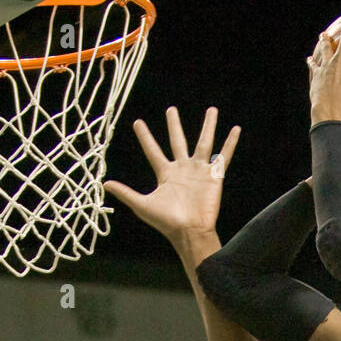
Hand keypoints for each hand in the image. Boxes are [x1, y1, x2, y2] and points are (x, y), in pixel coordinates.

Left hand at [104, 106, 240, 250]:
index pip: (153, 150)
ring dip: (208, 126)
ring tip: (212, 110)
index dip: (145, 136)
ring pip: (204, 142)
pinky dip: (230, 143)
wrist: (190, 231)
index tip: (138, 122)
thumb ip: (125, 193)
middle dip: (174, 125)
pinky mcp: (214, 175)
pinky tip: (235, 129)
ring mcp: (199, 171)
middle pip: (178, 140)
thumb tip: (104, 183)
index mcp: (166, 174)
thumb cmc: (167, 222)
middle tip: (171, 109)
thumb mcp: (142, 205)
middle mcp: (183, 169)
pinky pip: (224, 155)